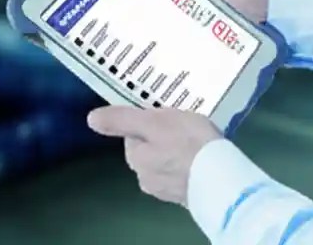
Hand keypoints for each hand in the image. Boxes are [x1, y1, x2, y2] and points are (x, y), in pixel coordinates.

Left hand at [87, 105, 223, 205]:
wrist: (220, 177)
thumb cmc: (187, 143)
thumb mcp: (153, 121)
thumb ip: (123, 119)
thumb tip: (91, 119)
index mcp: (136, 159)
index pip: (135, 134)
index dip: (150, 121)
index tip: (167, 116)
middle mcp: (146, 178)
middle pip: (151, 149)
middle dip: (165, 138)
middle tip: (186, 127)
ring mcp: (167, 190)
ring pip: (168, 163)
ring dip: (178, 153)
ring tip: (198, 141)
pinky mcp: (188, 196)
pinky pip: (185, 174)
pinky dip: (191, 165)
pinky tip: (204, 158)